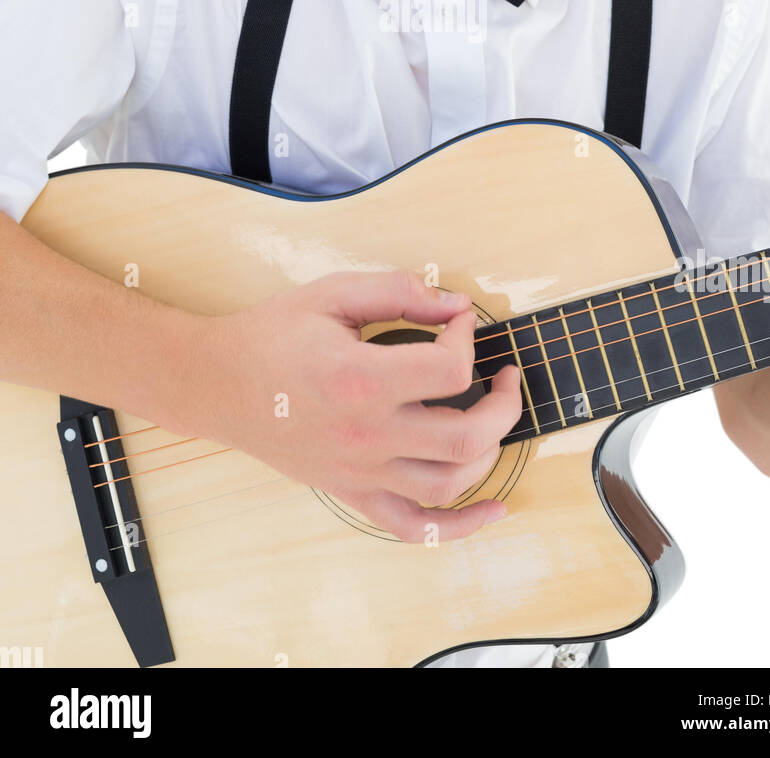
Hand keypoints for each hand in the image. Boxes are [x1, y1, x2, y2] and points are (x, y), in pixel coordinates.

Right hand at [189, 270, 522, 541]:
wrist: (216, 383)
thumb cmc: (273, 334)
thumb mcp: (333, 293)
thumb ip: (398, 291)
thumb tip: (455, 304)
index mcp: (360, 379)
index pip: (450, 369)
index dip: (468, 339)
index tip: (457, 323)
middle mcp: (365, 434)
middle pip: (466, 437)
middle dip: (503, 404)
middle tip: (504, 376)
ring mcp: (360, 472)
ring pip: (450, 484)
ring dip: (490, 453)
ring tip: (494, 419)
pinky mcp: (352, 492)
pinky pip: (415, 528)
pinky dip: (462, 525)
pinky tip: (494, 508)